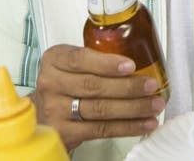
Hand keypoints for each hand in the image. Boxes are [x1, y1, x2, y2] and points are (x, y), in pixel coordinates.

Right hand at [32, 45, 165, 151]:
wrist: (40, 111)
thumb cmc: (62, 82)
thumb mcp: (70, 62)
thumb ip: (94, 59)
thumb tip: (138, 61)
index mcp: (54, 59)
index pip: (81, 59)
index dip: (108, 64)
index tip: (131, 65)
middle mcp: (51, 83)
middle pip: (94, 86)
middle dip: (128, 87)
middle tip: (150, 85)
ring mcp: (56, 110)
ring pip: (100, 109)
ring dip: (132, 108)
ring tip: (153, 105)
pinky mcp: (64, 133)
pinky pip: (101, 130)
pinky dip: (126, 127)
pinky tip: (143, 123)